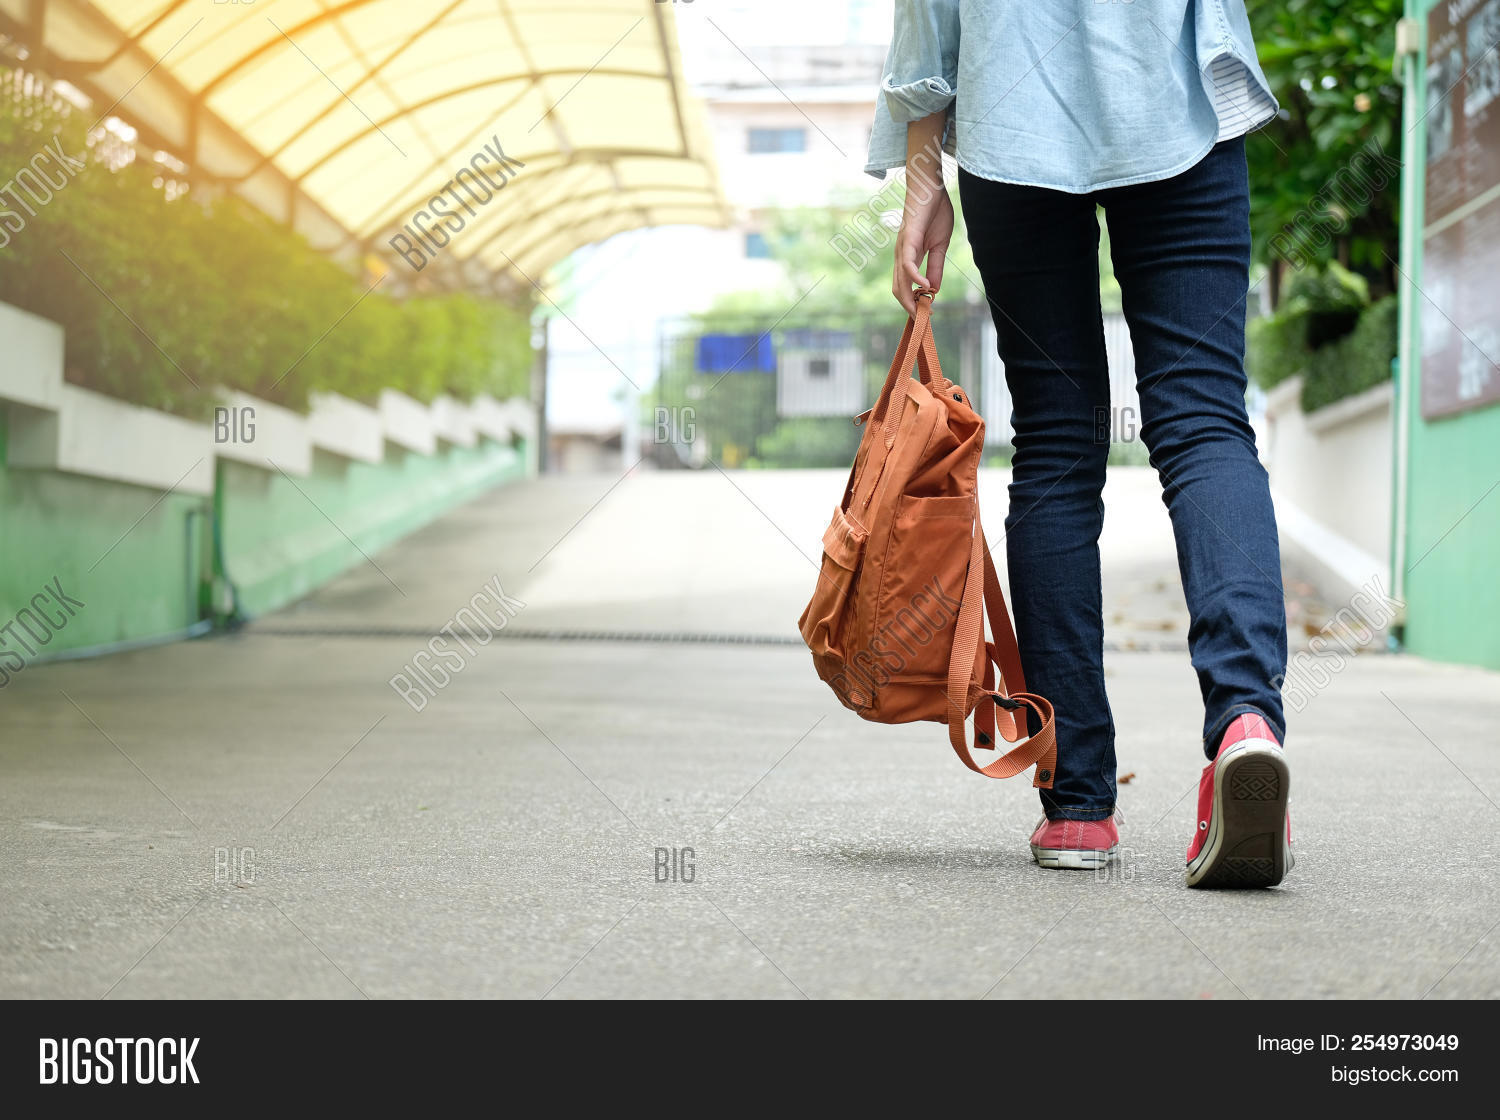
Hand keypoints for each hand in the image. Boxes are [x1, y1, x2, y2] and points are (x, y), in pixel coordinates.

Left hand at [892, 181, 952, 315]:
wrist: (930, 188)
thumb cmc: (934, 213)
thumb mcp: (939, 246)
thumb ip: (935, 267)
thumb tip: (934, 289)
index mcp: (908, 258)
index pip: (906, 287)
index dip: (914, 303)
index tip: (927, 314)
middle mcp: (901, 256)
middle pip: (898, 289)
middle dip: (910, 307)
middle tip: (924, 318)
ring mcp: (902, 248)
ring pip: (900, 280)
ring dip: (911, 299)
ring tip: (924, 309)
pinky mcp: (908, 239)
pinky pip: (908, 263)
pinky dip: (915, 278)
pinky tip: (926, 287)